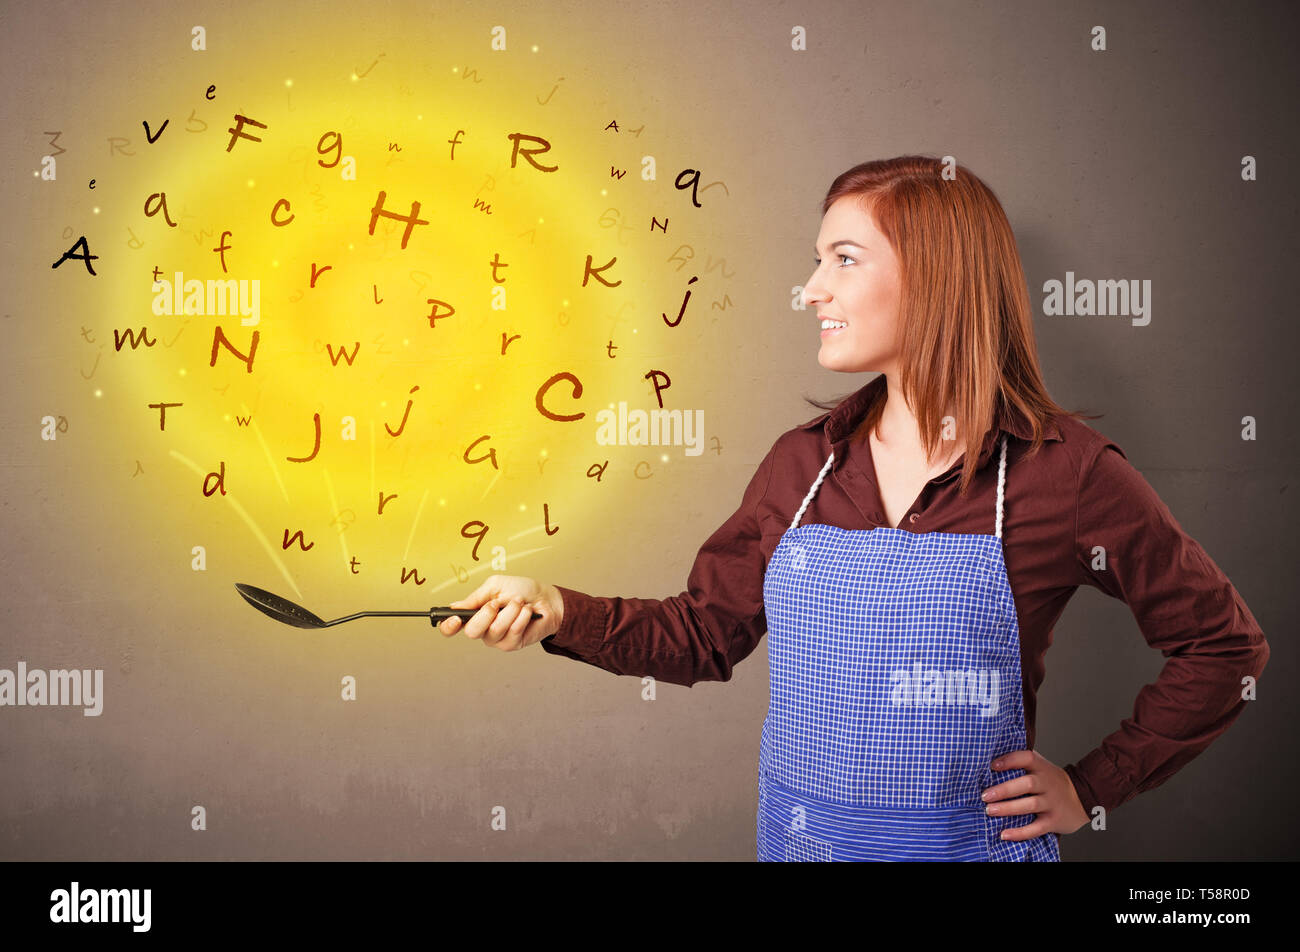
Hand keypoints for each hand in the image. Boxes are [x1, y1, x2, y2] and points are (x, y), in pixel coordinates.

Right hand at [437, 574, 563, 650]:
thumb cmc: (522, 591)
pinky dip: (522, 618)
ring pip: (495, 630)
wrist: (547, 599)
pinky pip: (512, 633)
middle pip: (472, 632)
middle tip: (498, 603)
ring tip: (519, 603)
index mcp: (475, 613)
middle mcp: (482, 628)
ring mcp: (497, 638)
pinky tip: (527, 612)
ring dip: (510, 612)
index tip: (454, 619)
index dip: (448, 626)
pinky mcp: (512, 644)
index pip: (452, 626)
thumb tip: (455, 606)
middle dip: (486, 615)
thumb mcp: (496, 586)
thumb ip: (476, 597)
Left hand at [980, 749, 1089, 839]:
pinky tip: (1004, 834)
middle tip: (984, 795)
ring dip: (1008, 808)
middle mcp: (1047, 784)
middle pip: (1027, 784)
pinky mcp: (1053, 821)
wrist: (1083, 798)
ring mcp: (1051, 803)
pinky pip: (1036, 828)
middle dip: (1004, 790)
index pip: (1027, 758)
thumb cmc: (1052, 781)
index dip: (1010, 760)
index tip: (992, 766)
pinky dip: (1020, 833)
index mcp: (1042, 768)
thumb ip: (1021, 763)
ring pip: (1030, 805)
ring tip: (989, 811)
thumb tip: (988, 763)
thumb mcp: (1041, 767)